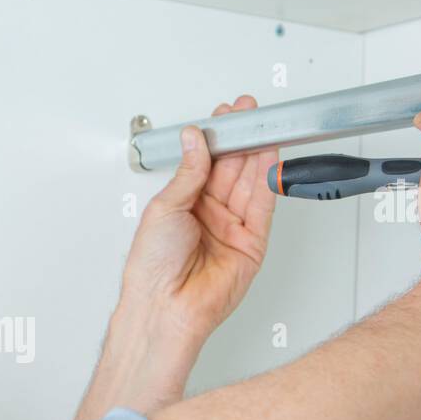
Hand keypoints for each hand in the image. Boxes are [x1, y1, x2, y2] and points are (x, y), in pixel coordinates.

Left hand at [74, 96, 278, 419]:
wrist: (165, 306)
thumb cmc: (152, 268)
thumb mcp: (165, 207)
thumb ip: (189, 172)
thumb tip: (194, 139)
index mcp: (182, 204)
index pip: (206, 162)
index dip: (217, 137)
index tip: (225, 114)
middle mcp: (208, 214)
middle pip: (231, 168)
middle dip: (240, 138)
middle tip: (247, 112)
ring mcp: (231, 227)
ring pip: (249, 182)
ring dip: (256, 153)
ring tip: (260, 127)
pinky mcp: (252, 242)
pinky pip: (263, 204)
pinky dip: (268, 179)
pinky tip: (268, 156)